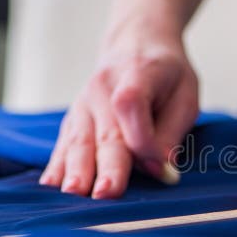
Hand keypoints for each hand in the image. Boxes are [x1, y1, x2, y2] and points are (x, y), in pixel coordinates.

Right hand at [39, 32, 198, 198]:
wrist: (135, 43)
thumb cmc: (167, 74)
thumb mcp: (185, 95)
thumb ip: (172, 132)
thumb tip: (160, 169)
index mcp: (136, 74)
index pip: (132, 106)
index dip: (144, 139)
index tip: (159, 167)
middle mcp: (102, 88)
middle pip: (105, 132)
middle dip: (106, 166)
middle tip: (106, 193)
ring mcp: (83, 104)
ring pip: (79, 141)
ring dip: (76, 170)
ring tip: (74, 194)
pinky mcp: (73, 119)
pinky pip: (63, 144)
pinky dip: (57, 165)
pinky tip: (51, 186)